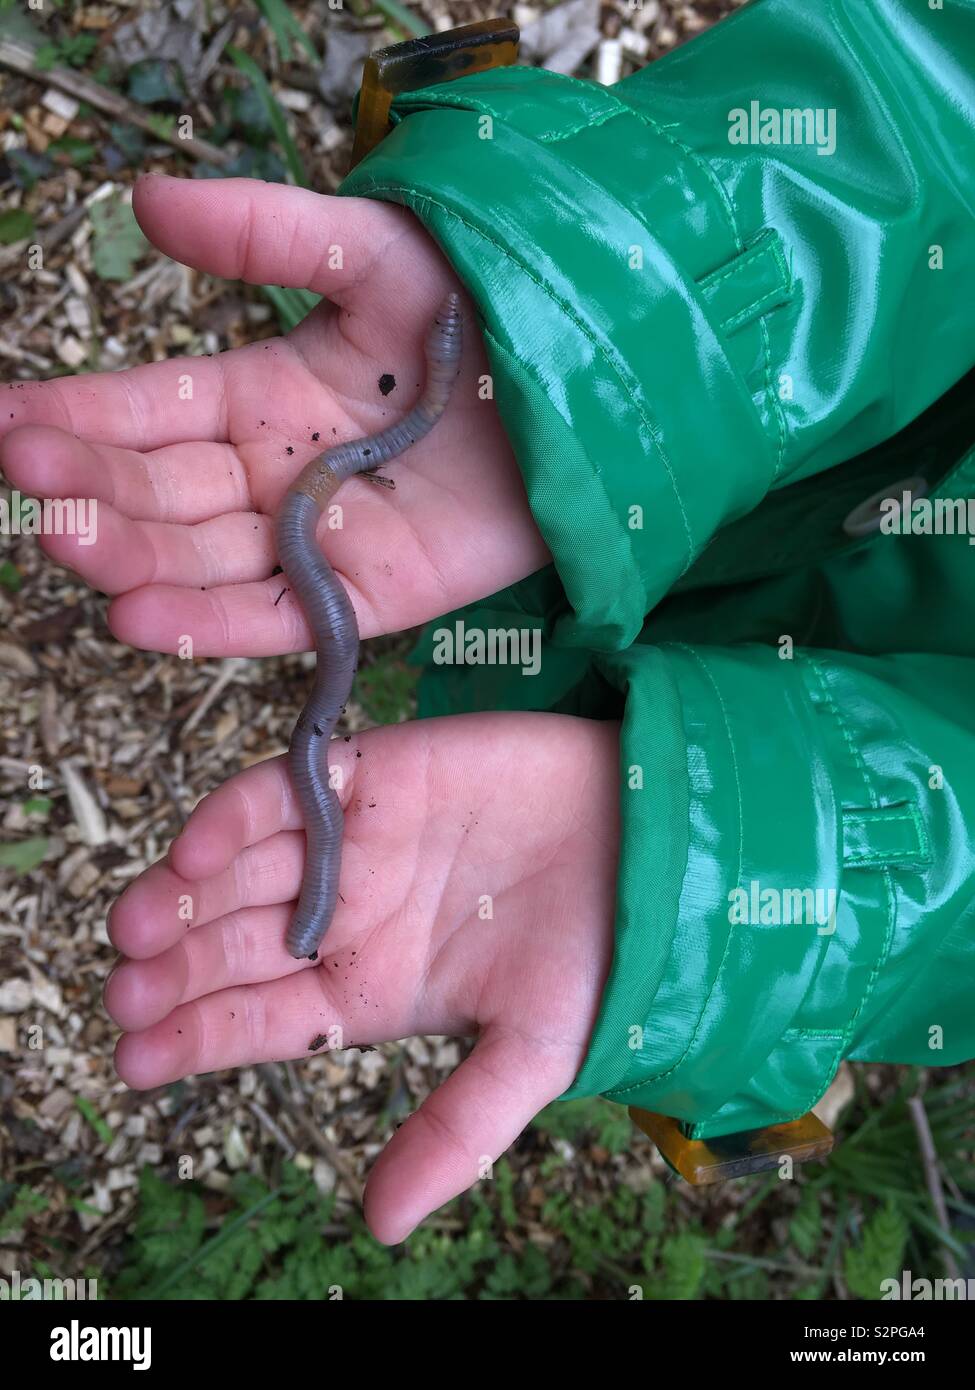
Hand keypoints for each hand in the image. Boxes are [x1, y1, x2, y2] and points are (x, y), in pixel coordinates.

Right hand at [0, 175, 549, 656]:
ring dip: (131, 557)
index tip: (10, 422)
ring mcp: (316, 540)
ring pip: (203, 560)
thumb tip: (145, 199)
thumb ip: (265, 232)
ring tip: (66, 541)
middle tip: (27, 476)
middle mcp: (274, 473)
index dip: (79, 413)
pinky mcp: (368, 596)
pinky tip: (139, 616)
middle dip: (92, 486)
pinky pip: (277, 618)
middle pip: (162, 492)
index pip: (151, 409)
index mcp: (263, 393)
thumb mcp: (370, 253)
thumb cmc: (481, 310)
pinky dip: (211, 624)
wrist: (587, 385)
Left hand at [104, 712, 618, 1242]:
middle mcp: (347, 917)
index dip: (195, 1038)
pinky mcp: (373, 773)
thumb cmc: (599, 949)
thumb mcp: (532, 1053)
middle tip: (122, 991)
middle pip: (233, 945)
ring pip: (242, 869)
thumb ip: (454, 1130)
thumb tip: (380, 1226)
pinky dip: (236, 816)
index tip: (134, 1060)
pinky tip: (198, 851)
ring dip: (183, 895)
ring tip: (136, 927)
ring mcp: (352, 843)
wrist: (656, 840)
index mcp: (370, 989)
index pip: (260, 1021)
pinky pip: (287, 789)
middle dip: (173, 969)